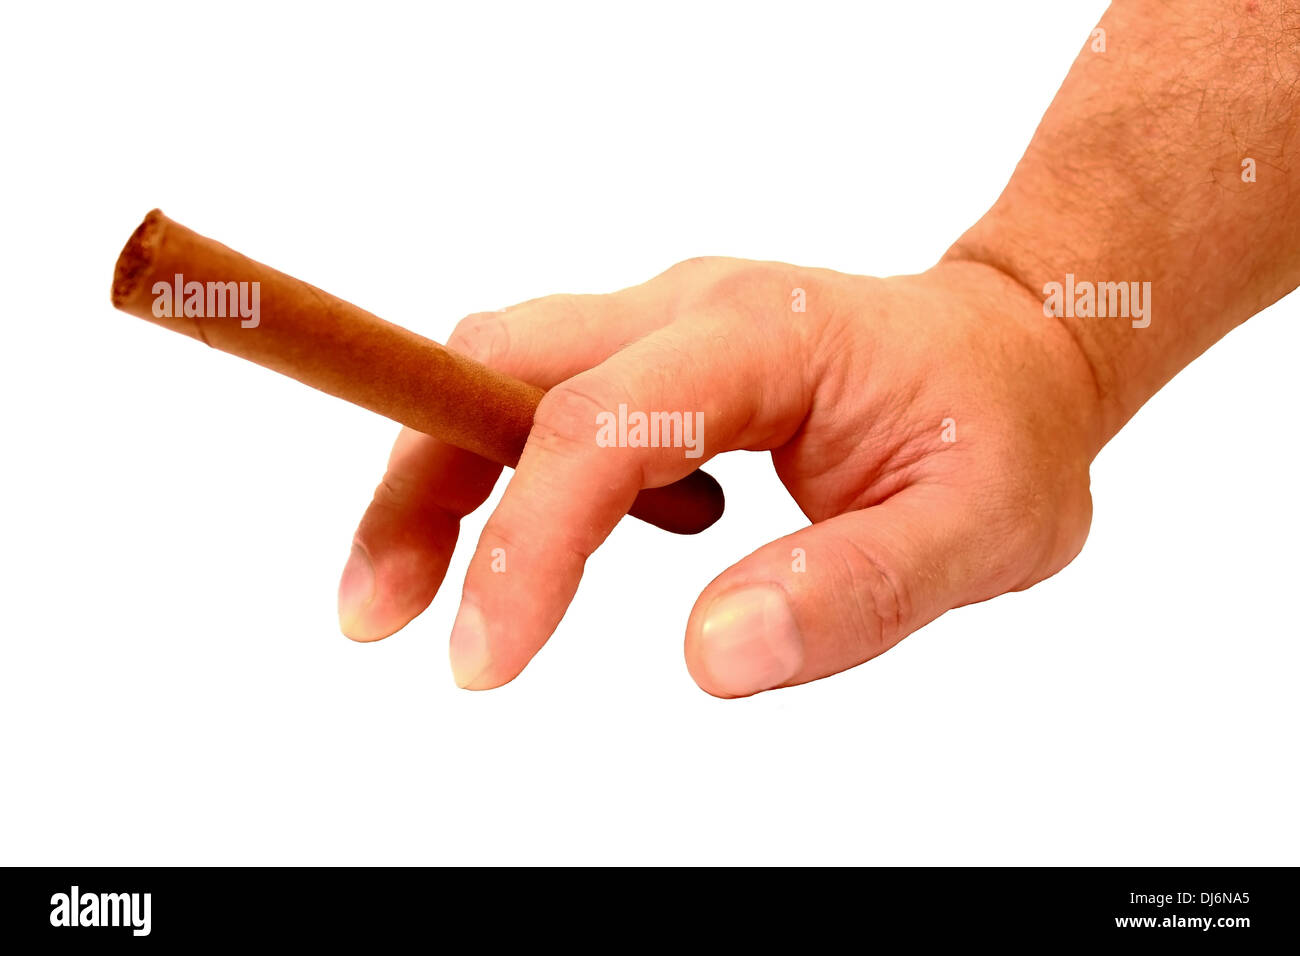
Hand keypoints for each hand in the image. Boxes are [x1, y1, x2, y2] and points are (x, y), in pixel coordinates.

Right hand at [337, 256, 1103, 695]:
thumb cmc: (1006, 430)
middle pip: (500, 369)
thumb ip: (855, 593)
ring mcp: (662, 325)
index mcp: (762, 336)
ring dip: (440, 484)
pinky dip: (508, 482)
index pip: (599, 423)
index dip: (521, 542)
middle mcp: (687, 308)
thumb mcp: (980, 530)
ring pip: (500, 377)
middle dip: (417, 488)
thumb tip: (708, 658)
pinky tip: (566, 559)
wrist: (1019, 350)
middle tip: (375, 617)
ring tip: (427, 606)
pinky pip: (546, 405)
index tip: (479, 661)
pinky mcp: (653, 358)